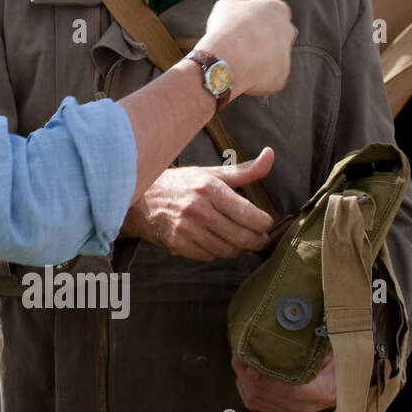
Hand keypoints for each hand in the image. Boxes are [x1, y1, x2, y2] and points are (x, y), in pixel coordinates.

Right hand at [123, 147, 275, 260]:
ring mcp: (186, 228)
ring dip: (239, 249)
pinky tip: (218, 243)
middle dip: (257, 241)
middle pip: (242, 237)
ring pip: (227, 250)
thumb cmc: (180, 184)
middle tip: (260, 238)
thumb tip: (270, 155)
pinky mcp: (178, 243)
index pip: (250, 215)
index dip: (264, 223)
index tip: (265, 223)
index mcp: (209, 188)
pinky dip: (218, 252)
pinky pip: (210, 256)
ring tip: (241, 241)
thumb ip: (244, 170)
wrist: (141, 199)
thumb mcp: (210, 173)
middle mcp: (198, 209)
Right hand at [198, 0, 295, 97]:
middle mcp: (288, 30)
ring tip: (237, 62)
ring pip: (274, 58)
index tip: (244, 26)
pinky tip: (240, 75)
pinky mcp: (281, 76)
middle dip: (265, 40)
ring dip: (260, 60)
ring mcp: (286, 55)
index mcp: (276, 9)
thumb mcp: (226, 5)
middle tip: (243, 45)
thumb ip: (238, 0)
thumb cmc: (225, 28)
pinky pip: (269, 78)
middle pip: (279, 35)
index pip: (273, 12)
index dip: (257, 20)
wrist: (225, 58)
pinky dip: (257, 78)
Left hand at [233, 351, 336, 411]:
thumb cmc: (339, 362)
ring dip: (242, 378)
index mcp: (322, 390)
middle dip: (245, 373)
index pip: (288, 391)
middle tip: (238, 353)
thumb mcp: (332, 350)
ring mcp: (292, 411)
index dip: (265, 378)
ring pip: (256, 399)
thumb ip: (316, 342)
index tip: (250, 363)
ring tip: (238, 359)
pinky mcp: (282, 411)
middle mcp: (305, 405)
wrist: (343, 382)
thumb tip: (296, 323)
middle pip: (264, 394)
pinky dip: (244, 388)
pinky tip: (243, 373)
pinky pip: (255, 403)